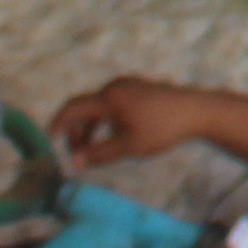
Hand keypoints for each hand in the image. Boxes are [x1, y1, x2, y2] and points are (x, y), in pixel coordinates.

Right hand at [48, 77, 198, 169]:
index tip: (50, 141)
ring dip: (91, 126)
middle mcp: (115, 86)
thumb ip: (99, 154)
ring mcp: (129, 84)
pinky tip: (114, 135)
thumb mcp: (128, 146)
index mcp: (108, 97)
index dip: (58, 124)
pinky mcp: (140, 88)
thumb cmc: (162, 129)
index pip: (72, 108)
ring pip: (99, 105)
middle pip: (84, 106)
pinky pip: (113, 102)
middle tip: (77, 153)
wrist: (197, 111)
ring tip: (93, 149)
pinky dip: (105, 119)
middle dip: (76, 130)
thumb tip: (73, 163)